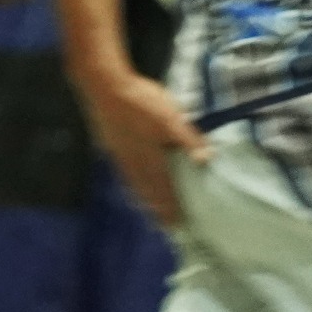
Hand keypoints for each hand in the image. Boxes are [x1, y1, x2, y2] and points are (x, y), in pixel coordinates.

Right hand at [79, 69, 208, 227]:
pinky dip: (128, 182)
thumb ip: (188, 139)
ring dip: (142, 198)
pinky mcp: (110, 144)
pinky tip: (128, 181)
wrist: (104, 86)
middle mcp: (134, 160)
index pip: (164, 187)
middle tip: (162, 225)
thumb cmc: (141, 100)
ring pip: (133, 182)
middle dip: (156, 208)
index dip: (171, 206)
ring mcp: (119, 153)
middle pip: (147, 190)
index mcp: (152, 155)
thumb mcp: (172, 117)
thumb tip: (206, 159)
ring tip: (146, 210)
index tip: (176, 224)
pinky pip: (122, 171)